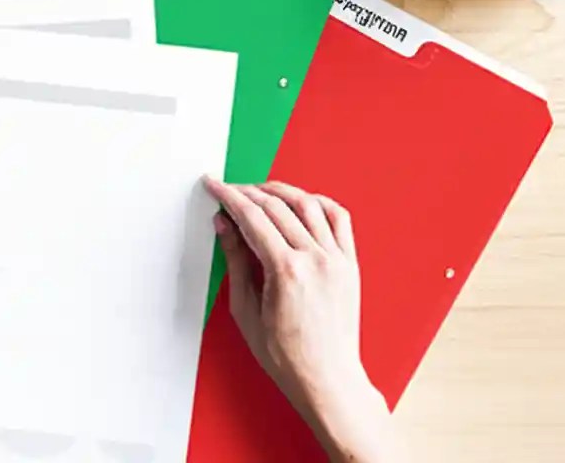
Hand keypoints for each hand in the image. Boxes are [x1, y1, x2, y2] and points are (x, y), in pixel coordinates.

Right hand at [202, 178, 401, 462]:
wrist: (327, 378)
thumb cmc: (285, 355)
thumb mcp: (246, 310)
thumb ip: (236, 261)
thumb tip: (224, 226)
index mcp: (286, 271)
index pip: (252, 217)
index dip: (229, 197)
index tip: (214, 186)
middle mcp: (315, 259)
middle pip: (277, 206)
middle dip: (248, 192)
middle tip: (229, 190)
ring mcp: (337, 259)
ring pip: (308, 204)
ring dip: (280, 191)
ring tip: (260, 191)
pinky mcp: (350, 264)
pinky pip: (339, 218)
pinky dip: (319, 202)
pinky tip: (302, 201)